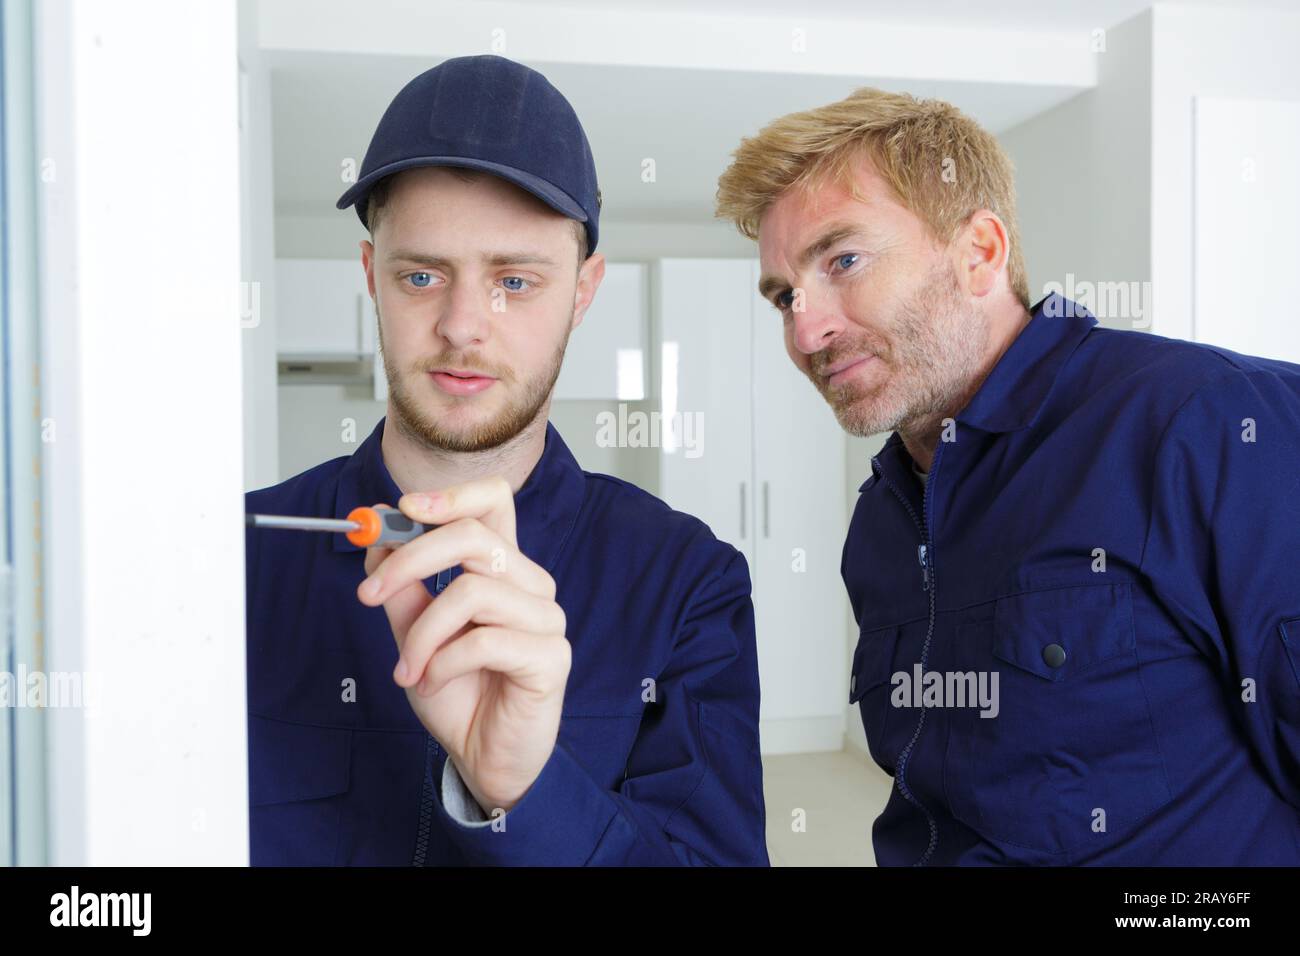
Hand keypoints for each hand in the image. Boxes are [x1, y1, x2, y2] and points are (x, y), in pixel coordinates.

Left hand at [356, 476, 570, 814]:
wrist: (482, 758)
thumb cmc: (458, 693)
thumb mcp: (415, 634)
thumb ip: (402, 588)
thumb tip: (377, 540)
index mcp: (502, 569)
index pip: (493, 503)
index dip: (451, 495)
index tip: (401, 508)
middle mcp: (530, 585)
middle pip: (473, 536)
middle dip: (409, 560)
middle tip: (367, 594)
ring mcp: (546, 619)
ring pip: (471, 592)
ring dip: (422, 635)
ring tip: (407, 670)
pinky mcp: (550, 657)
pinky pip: (483, 641)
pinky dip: (443, 663)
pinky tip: (432, 684)